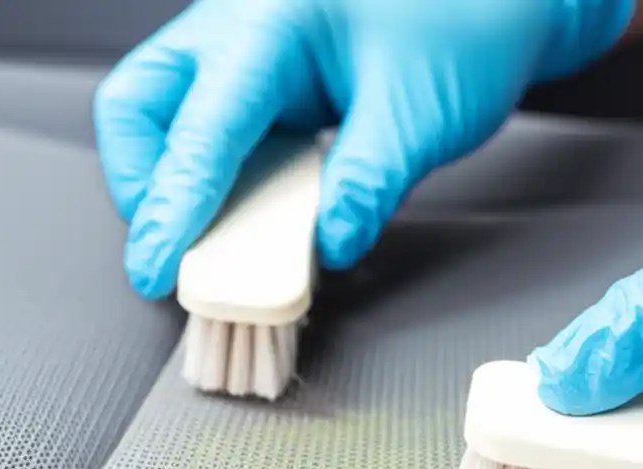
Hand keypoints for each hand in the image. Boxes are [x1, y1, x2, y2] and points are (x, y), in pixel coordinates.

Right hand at [94, 0, 634, 298]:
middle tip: (173, 248)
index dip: (172, 206)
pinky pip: (214, 129)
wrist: (501, 0)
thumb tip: (326, 246)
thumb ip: (366, 184)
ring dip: (178, 183)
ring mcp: (248, 49)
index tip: (156, 267)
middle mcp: (241, 24)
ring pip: (167, 116)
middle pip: (141, 105)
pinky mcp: (266, 78)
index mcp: (272, 20)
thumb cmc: (466, 23)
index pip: (200, 126)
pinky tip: (250, 216)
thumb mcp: (419, 115)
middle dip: (146, 183)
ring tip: (211, 241)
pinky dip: (220, 178)